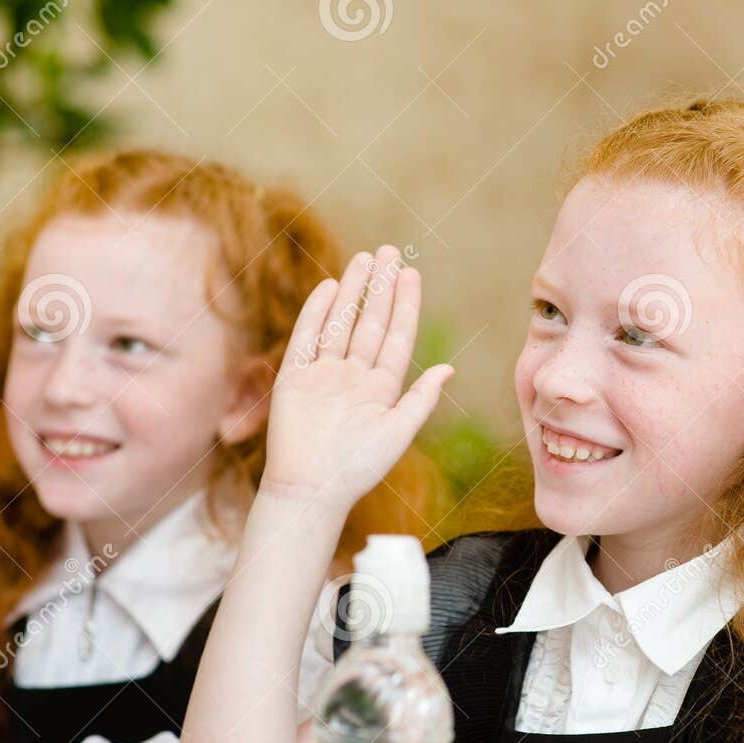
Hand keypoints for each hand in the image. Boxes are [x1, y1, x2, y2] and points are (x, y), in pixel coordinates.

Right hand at [260, 245, 452, 510]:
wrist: (310, 490)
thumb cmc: (357, 469)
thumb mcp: (398, 433)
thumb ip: (421, 399)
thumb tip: (449, 368)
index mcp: (382, 390)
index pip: (397, 337)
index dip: (405, 305)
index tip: (411, 274)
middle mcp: (354, 377)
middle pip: (371, 323)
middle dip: (381, 288)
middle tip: (389, 252)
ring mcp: (324, 376)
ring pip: (341, 324)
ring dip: (353, 292)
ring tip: (365, 260)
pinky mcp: (294, 379)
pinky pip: (308, 338)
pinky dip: (317, 313)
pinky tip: (329, 287)